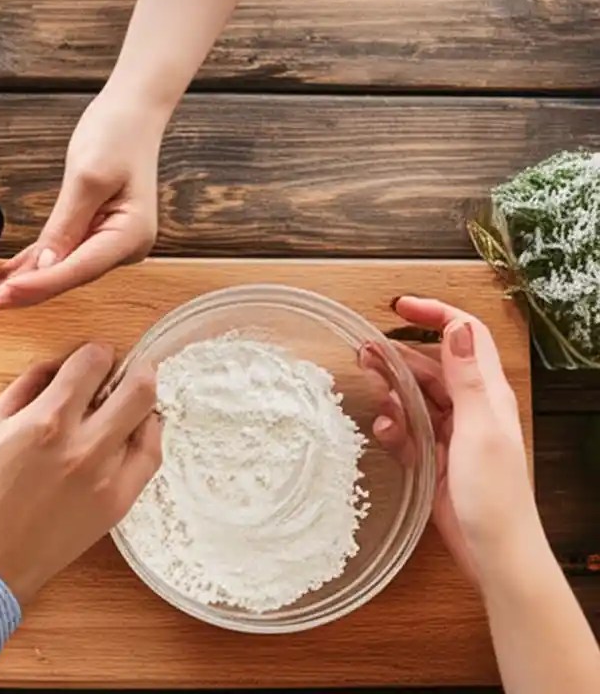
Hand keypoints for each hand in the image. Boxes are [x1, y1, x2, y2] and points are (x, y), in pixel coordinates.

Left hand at [0, 91, 165, 315]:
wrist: (133, 111)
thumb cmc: (119, 134)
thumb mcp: (88, 177)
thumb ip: (66, 225)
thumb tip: (44, 266)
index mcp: (129, 237)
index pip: (76, 270)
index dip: (36, 285)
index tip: (1, 297)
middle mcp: (121, 248)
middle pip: (63, 278)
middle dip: (18, 293)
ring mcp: (105, 243)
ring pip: (55, 272)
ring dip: (17, 285)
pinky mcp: (90, 234)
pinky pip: (54, 256)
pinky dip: (27, 267)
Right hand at [0, 343, 160, 603]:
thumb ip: (21, 391)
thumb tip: (53, 366)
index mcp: (45, 421)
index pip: (91, 363)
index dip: (95, 351)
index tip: (93, 355)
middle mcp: (82, 445)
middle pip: (137, 386)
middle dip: (134, 367)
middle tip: (125, 368)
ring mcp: (105, 477)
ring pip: (148, 419)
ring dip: (141, 401)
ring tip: (128, 400)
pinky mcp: (117, 503)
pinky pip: (149, 458)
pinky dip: (148, 436)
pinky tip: (135, 431)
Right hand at [363, 297, 540, 583]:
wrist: (493, 552)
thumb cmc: (495, 496)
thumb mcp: (480, 430)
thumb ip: (469, 379)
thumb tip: (458, 329)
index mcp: (489, 395)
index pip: (466, 336)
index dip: (436, 315)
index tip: (398, 307)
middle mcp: (472, 408)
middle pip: (433, 365)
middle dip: (399, 353)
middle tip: (363, 351)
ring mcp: (452, 433)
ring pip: (416, 396)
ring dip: (391, 387)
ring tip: (366, 382)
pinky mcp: (435, 457)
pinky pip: (408, 431)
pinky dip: (393, 425)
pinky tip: (382, 429)